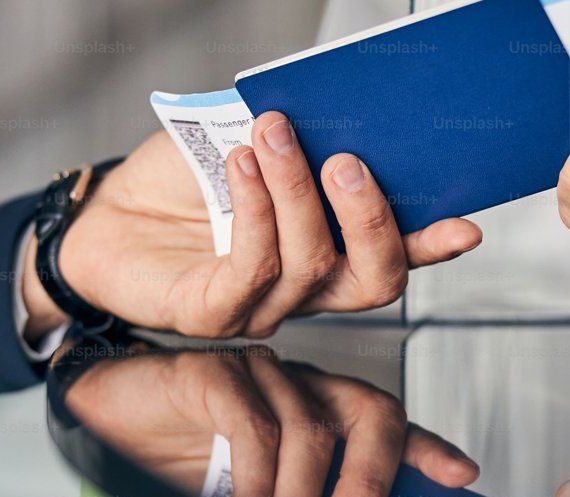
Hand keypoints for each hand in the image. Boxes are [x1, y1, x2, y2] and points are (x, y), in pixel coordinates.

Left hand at [25, 112, 483, 339]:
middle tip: (348, 162)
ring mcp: (262, 309)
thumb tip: (338, 109)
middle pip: (372, 282)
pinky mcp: (213, 316)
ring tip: (274, 134)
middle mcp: (304, 291)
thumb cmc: (177, 185)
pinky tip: (240, 165)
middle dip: (371, 220)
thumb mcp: (247, 144)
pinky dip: (254, 209)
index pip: (394, 257)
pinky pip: (251, 269)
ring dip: (296, 192)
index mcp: (327, 252)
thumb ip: (296, 140)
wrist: (103, 214)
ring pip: (310, 265)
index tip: (466, 225)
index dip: (432, 246)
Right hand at [65, 344, 479, 496]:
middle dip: (371, 478)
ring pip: (309, 432)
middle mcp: (299, 383)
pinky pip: (255, 426)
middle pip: (368, 411)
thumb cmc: (179, 458)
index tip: (462, 478)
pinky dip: (254, 481)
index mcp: (317, 406)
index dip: (426, 448)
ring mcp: (260, 371)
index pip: (385, 421)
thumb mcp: (250, 492)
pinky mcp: (216, 371)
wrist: (103, 422)